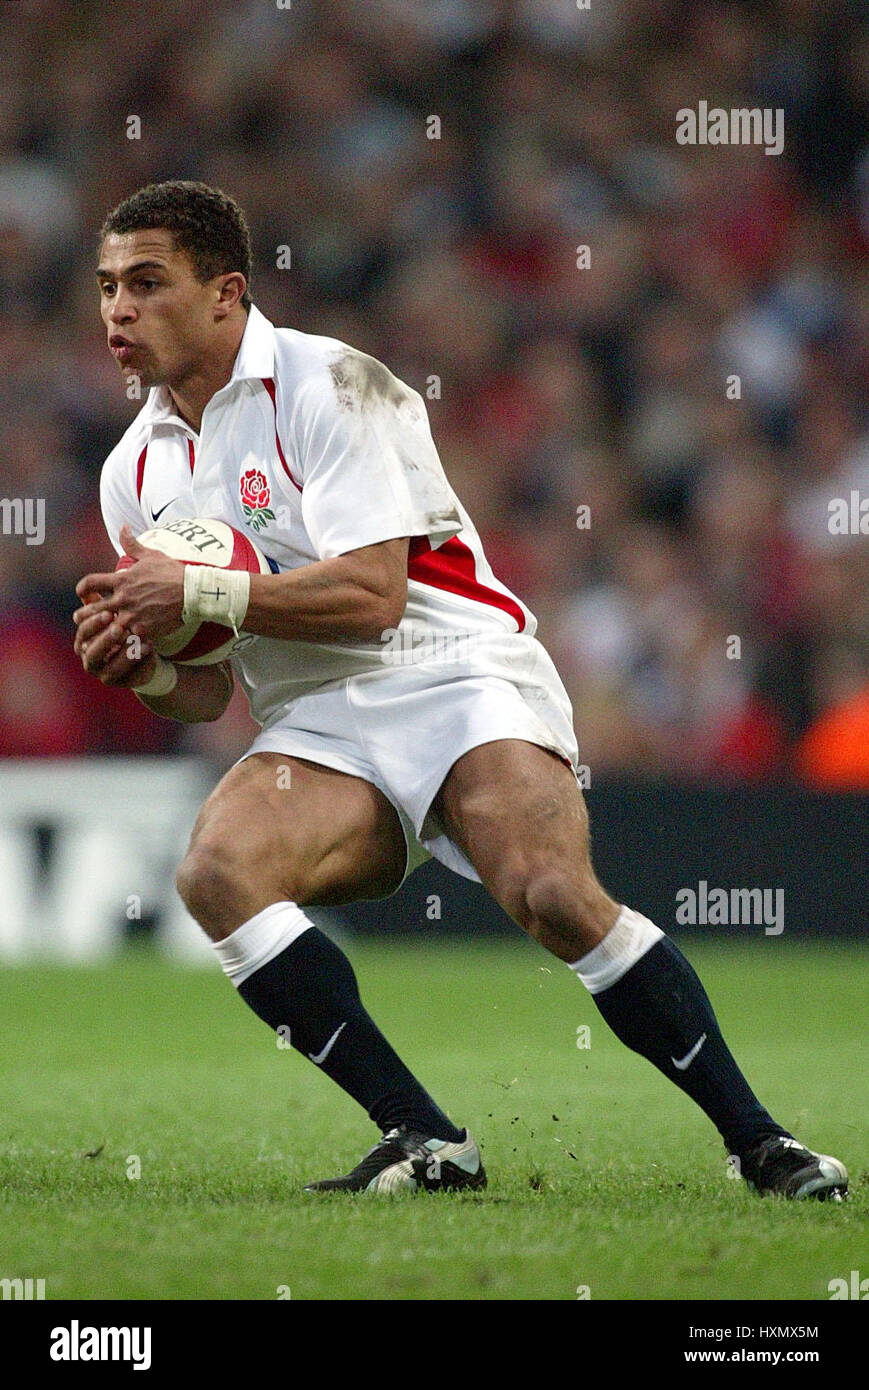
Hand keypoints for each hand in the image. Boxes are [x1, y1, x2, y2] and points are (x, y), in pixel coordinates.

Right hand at [73, 601, 156, 686]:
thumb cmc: (124, 627)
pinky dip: (141, 663)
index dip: (93, 623)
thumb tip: (88, 588)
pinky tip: (150, 648)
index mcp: (83, 643)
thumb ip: (101, 604)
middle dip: (106, 641)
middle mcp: (90, 661)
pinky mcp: (124, 684)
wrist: (142, 651)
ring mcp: (105, 675)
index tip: (108, 613)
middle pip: (92, 653)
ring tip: (141, 640)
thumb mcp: (113, 615)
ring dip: (125, 654)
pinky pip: (131, 676)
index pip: (83, 632)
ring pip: (111, 669)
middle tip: (120, 628)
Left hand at [74, 524, 184, 642]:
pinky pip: (126, 641)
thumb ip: (133, 544)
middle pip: (93, 609)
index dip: (82, 587)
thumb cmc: (173, 572)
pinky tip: (117, 646)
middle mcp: (124, 599)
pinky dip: (121, 644)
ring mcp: (133, 616)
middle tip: (80, 618)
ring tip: (95, 636)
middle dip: (84, 614)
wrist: (194, 591)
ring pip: (106, 629)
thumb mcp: (151, 555)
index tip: (81, 592)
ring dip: (99, 633)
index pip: (91, 582)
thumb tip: (124, 528)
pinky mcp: (144, 630)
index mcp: (123, 580)